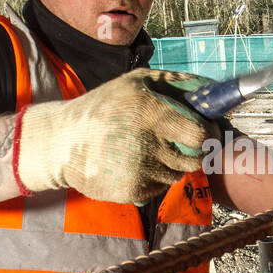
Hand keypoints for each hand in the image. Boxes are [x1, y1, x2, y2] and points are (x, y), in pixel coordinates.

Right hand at [15, 68, 217, 202]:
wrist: (62, 142)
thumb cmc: (103, 107)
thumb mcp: (135, 82)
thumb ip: (175, 82)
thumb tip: (210, 86)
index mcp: (151, 114)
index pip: (199, 135)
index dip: (207, 136)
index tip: (204, 133)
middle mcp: (147, 144)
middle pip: (193, 160)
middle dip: (191, 152)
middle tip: (178, 144)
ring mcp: (139, 171)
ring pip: (176, 174)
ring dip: (170, 165)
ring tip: (147, 151)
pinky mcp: (131, 191)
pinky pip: (158, 188)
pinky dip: (153, 179)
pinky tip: (133, 165)